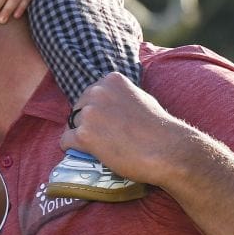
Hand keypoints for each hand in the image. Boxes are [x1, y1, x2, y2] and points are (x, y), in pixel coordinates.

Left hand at [61, 73, 188, 184]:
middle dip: (87, 123)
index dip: (97, 111)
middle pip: (78, 109)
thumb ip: (123, 96)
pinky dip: (72, 149)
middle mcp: (97, 92)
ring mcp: (89, 113)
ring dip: (81, 137)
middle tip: (103, 139)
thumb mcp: (142, 98)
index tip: (106, 124)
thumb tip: (113, 101)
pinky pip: (65, 141)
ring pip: (71, 125)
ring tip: (98, 149)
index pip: (91, 94)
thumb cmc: (160, 128)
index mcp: (111, 80)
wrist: (168, 150)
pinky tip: (86, 154)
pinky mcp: (84, 135)